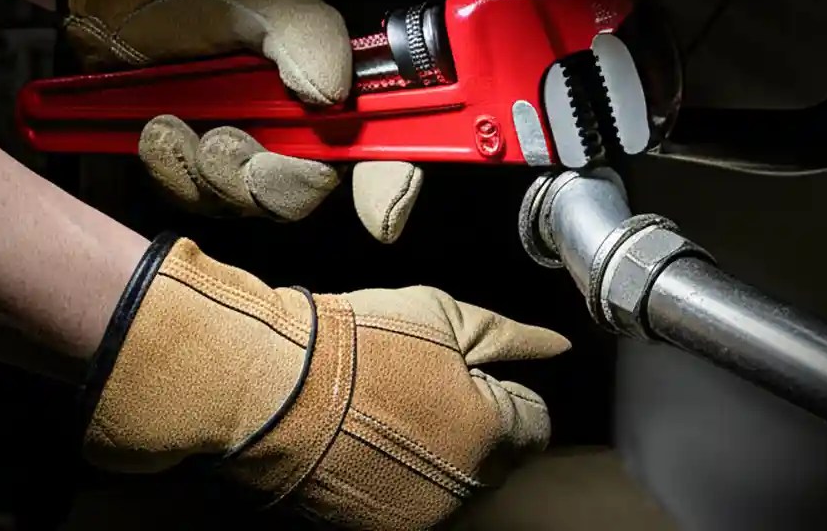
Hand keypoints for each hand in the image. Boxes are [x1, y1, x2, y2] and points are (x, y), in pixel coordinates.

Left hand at [62, 0, 422, 241]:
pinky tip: (157, 131)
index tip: (379, 213)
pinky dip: (173, 171)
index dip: (391, 183)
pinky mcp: (201, 168)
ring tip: (172, 123)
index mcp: (335, 79)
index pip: (382, 144)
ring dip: (208, 172)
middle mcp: (302, 124)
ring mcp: (251, 148)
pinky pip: (199, 199)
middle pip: (310, 189)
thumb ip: (303, 32)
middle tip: (225, 143)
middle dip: (267, 180)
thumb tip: (331, 94)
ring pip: (250, 203)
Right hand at [82, 235, 567, 529]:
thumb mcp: (444, 317)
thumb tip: (556, 346)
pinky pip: (411, 503)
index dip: (500, 388)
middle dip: (472, 422)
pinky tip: (364, 440)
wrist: (270, 386)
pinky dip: (397, 477)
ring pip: (455, 483)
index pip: (535, 422)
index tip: (458, 369)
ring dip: (437, 454)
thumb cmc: (355, 343)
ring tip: (384, 411)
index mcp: (493, 434)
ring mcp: (421, 516)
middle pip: (497, 458)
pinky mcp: (378, 530)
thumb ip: (511, 337)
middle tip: (415, 383)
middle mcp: (466, 488)